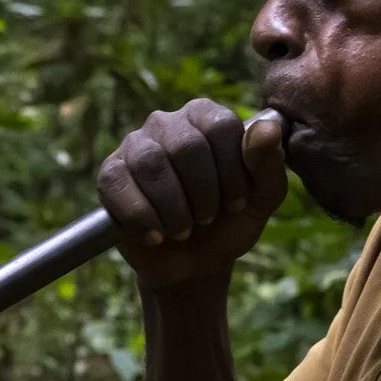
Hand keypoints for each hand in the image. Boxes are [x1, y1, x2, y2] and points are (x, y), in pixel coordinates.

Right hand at [96, 101, 287, 290]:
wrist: (193, 264)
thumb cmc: (228, 223)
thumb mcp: (262, 198)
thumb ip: (270, 162)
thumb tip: (269, 127)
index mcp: (207, 116)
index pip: (220, 126)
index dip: (231, 172)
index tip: (236, 205)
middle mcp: (168, 122)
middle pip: (186, 145)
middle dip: (203, 194)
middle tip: (206, 220)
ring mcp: (135, 145)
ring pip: (151, 163)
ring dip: (173, 208)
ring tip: (182, 230)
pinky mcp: (110, 174)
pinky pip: (119, 185)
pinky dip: (142, 217)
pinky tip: (156, 235)